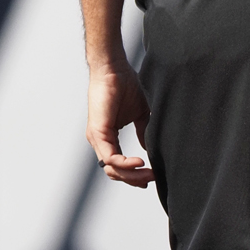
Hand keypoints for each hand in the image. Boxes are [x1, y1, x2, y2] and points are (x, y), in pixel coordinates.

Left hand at [87, 63, 153, 185]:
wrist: (115, 69)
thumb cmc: (126, 86)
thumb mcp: (140, 115)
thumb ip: (143, 133)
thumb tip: (148, 149)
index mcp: (108, 138)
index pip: (118, 165)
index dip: (133, 175)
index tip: (150, 178)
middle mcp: (100, 141)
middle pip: (114, 172)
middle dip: (134, 179)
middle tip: (152, 179)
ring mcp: (97, 138)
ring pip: (111, 169)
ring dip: (132, 175)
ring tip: (149, 173)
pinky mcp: (98, 132)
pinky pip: (110, 157)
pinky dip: (126, 164)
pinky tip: (140, 162)